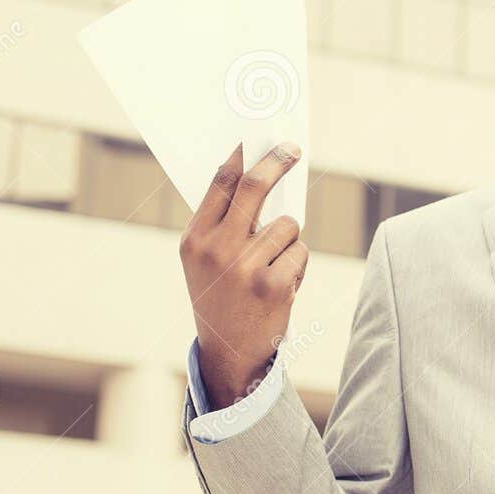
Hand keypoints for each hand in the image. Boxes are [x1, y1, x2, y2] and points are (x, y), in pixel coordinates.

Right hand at [179, 143, 306, 407]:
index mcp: (194, 240)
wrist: (229, 354)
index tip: (258, 139)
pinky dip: (296, 266)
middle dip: (276, 161)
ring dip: (287, 243)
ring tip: (271, 269)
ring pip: (287, 225)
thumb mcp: (204, 262)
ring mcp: (247, 267)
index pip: (221, 184)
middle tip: (292, 148)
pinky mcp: (275, 284)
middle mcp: (218, 249)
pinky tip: (280, 287)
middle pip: (255, 188)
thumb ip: (223, 224)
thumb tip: (258, 176)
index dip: (243, 157)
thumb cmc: (220, 298)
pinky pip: (300, 252)